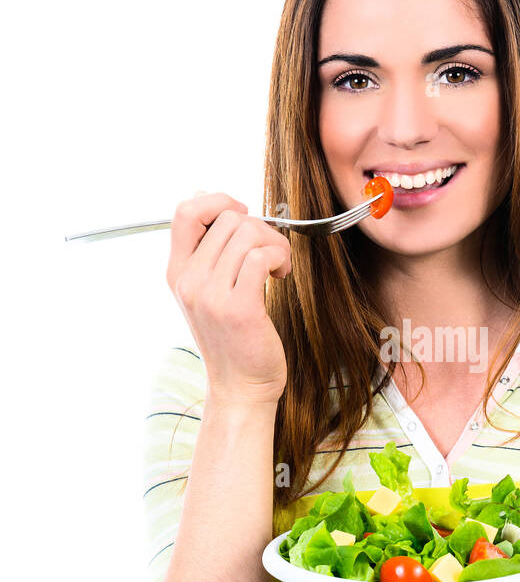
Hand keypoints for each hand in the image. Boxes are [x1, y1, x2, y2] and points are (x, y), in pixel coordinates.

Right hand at [166, 190, 292, 406]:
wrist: (240, 387)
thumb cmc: (233, 338)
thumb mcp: (207, 291)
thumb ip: (205, 248)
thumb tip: (203, 193)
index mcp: (178, 273)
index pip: (185, 212)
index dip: (218, 201)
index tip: (242, 217)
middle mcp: (189, 281)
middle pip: (228, 218)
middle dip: (260, 227)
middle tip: (270, 254)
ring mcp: (212, 295)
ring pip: (248, 232)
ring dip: (274, 243)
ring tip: (277, 266)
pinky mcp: (240, 309)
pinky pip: (261, 256)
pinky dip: (279, 258)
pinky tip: (280, 275)